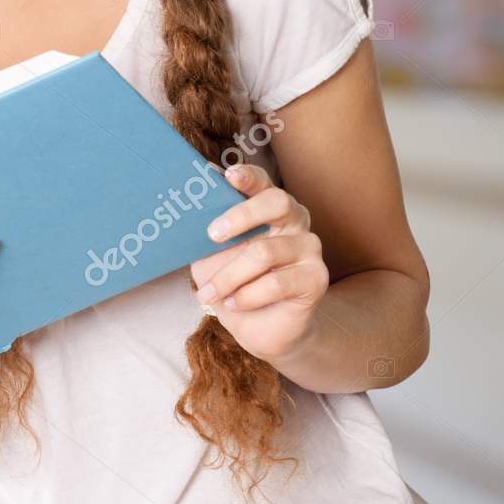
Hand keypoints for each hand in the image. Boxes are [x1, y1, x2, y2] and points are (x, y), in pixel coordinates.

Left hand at [191, 163, 329, 364]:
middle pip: (276, 202)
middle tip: (212, 235)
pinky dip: (247, 296)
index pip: (262, 182)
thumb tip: (186, 210)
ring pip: (264, 252)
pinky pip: (276, 283)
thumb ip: (207, 231)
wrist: (260, 327)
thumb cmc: (234, 283)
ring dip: (229, 277)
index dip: (247, 176)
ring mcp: (310, 248)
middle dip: (240, 215)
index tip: (227, 176)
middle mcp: (295, 221)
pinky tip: (233, 303)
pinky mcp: (317, 277)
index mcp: (269, 208)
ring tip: (210, 294)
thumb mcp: (212, 255)